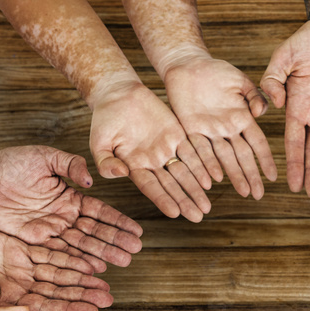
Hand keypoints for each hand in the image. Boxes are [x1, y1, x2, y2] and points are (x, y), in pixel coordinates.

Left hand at [0, 146, 143, 271]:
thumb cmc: (9, 163)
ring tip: (122, 262)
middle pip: (94, 232)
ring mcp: (49, 231)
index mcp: (69, 197)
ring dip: (101, 254)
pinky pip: (58, 253)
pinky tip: (93, 267)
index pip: (99, 212)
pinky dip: (76, 260)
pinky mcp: (32, 241)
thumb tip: (91, 181)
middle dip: (115, 242)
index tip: (137, 232)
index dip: (118, 222)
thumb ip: (69, 165)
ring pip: (80, 245)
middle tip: (135, 252)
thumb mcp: (44, 156)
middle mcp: (62, 216)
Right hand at [0, 227, 112, 310]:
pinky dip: (69, 257)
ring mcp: (23, 270)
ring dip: (83, 279)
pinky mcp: (22, 249)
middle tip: (108, 300)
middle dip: (83, 297)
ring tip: (105, 283)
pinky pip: (50, 253)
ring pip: (59, 275)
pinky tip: (89, 262)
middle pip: (58, 294)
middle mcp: (22, 289)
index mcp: (10, 304)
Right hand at [88, 77, 211, 221]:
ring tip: (207, 206)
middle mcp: (153, 162)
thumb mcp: (98, 142)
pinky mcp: (177, 135)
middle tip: (199, 216)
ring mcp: (166, 149)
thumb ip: (105, 162)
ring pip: (185, 172)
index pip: (151, 187)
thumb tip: (119, 173)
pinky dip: (201, 165)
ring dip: (196, 188)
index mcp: (134, 167)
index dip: (163, 199)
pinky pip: (192, 151)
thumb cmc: (104, 120)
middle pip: (172, 185)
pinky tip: (211, 179)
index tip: (175, 213)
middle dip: (186, 200)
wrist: (118, 94)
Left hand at [165, 56, 276, 199]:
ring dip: (234, 176)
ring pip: (224, 158)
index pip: (257, 143)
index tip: (273, 177)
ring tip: (243, 193)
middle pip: (242, 156)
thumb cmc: (215, 71)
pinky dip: (207, 164)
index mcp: (242, 118)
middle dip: (251, 176)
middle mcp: (228, 129)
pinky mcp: (191, 130)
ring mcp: (210, 132)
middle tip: (258, 195)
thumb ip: (254, 95)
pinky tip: (215, 179)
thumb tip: (262, 112)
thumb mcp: (239, 80)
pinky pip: (200, 150)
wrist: (187, 66)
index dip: (265, 160)